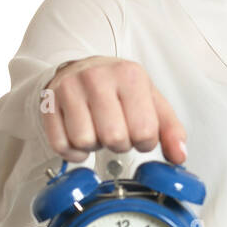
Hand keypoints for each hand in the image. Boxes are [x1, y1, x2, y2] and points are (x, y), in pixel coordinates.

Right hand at [40, 56, 187, 164]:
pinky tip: (79, 136)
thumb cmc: (120, 90)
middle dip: (119, 144)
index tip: (139, 133)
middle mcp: (98, 76)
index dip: (144, 142)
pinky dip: (73, 151)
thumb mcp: (152, 102)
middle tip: (116, 132)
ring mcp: (69, 87)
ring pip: (85, 142)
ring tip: (97, 130)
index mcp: (130, 75)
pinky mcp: (47, 102)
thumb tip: (179, 157)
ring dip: (94, 146)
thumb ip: (171, 130)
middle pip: (114, 138)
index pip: (144, 131)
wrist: (81, 70)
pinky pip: (61, 145)